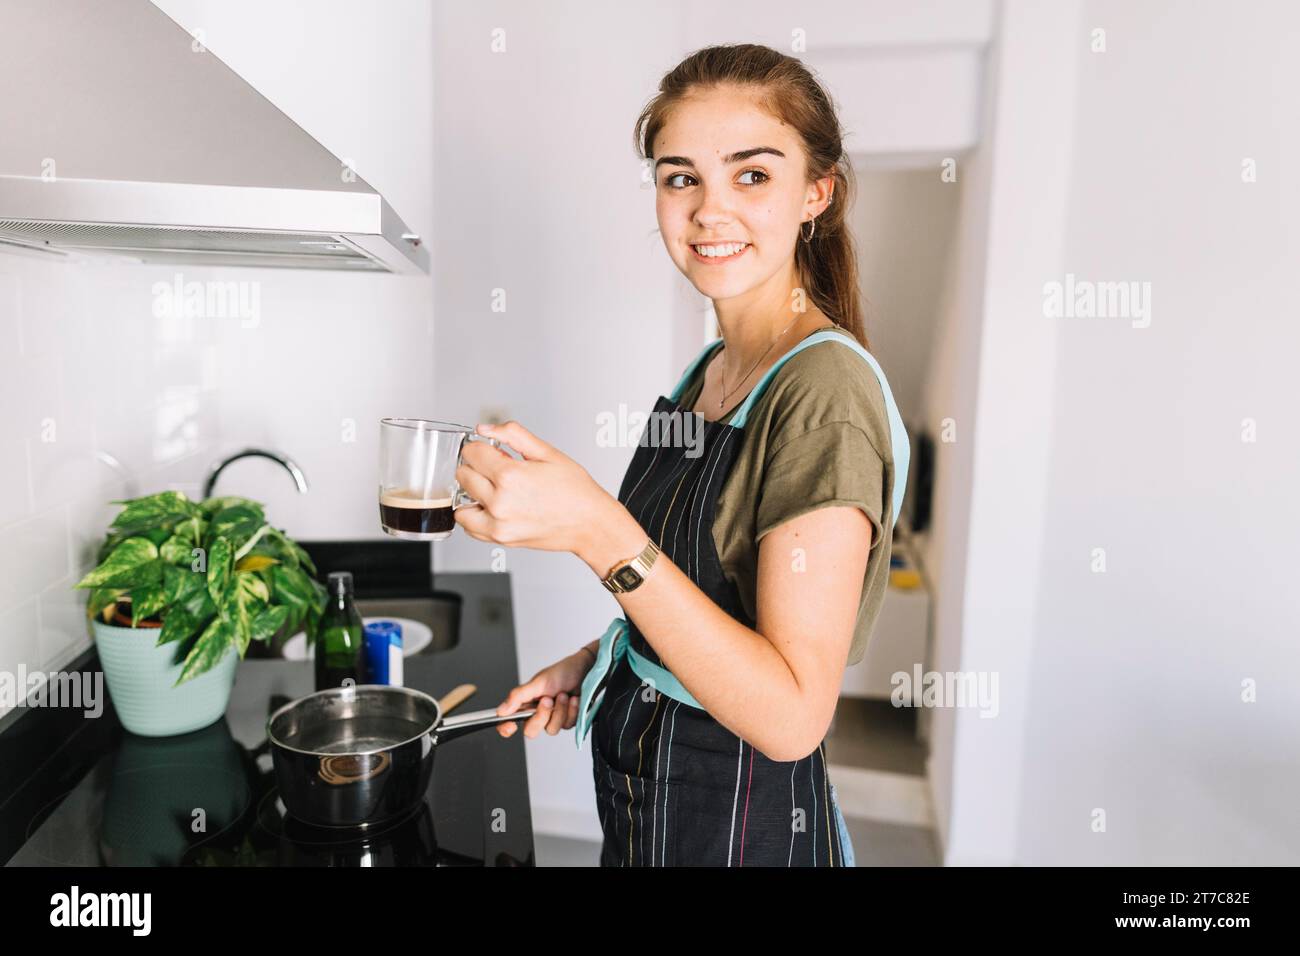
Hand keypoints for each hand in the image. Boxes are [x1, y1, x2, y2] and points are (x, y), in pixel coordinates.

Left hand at [454, 421, 615, 555]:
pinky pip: (469, 526)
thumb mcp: (547, 452)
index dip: (480, 446)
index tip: (491, 450)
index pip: (471, 453)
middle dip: (476, 466)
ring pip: (460, 502)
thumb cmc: (575, 491)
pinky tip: (492, 506)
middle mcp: (500, 502)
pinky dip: (474, 514)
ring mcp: (498, 523)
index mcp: (510, 476)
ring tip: (492, 488)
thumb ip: (512, 435)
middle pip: (463, 475)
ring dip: (471, 492)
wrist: (590, 524)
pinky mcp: (500, 538)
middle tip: (497, 467)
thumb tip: (485, 429)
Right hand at [495, 648, 595, 737]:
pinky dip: (572, 711)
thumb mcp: (539, 682)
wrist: (586, 670)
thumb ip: (519, 696)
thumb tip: (501, 710)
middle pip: (531, 731)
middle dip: (542, 716)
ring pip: (551, 730)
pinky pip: (567, 726)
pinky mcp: (568, 720)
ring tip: (564, 695)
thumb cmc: (562, 672)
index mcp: (526, 703)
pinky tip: (574, 700)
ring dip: (560, 711)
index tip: (510, 726)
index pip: (508, 721)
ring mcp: (553, 718)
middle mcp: (537, 712)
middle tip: (548, 699)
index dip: (506, 728)